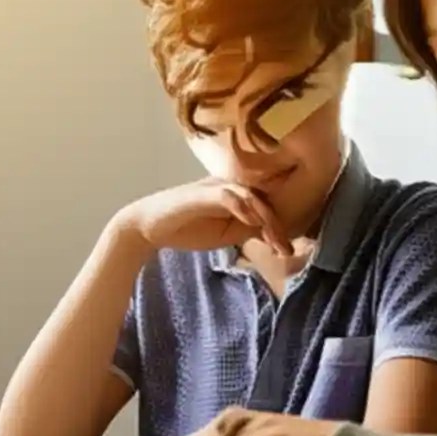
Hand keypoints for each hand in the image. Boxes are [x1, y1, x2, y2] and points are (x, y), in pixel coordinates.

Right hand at [116, 179, 291, 256]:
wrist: (149, 227)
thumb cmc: (186, 228)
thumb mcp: (224, 235)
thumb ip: (247, 231)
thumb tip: (272, 237)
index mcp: (235, 194)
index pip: (265, 204)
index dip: (280, 225)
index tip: (287, 249)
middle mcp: (228, 185)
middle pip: (263, 199)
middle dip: (278, 226)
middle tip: (286, 250)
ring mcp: (215, 187)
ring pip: (251, 196)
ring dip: (266, 219)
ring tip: (274, 241)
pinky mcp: (202, 192)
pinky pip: (228, 195)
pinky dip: (243, 207)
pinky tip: (252, 222)